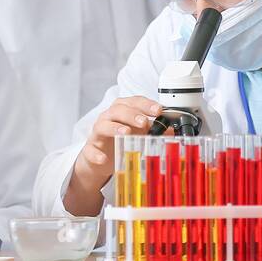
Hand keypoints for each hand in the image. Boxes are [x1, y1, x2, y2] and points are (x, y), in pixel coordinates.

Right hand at [63, 96, 162, 215]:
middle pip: (117, 110)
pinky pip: (90, 150)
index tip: (159, 110)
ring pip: (102, 125)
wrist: (99, 158)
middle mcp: (108, 118)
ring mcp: (98, 133)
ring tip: (126, 133)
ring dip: (114, 127)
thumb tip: (171, 130)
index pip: (134, 101)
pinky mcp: (90, 149)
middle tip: (144, 122)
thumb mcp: (138, 133)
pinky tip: (104, 159)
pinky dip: (96, 154)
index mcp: (122, 110)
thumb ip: (154, 130)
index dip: (146, 104)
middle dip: (132, 114)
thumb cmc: (120, 140)